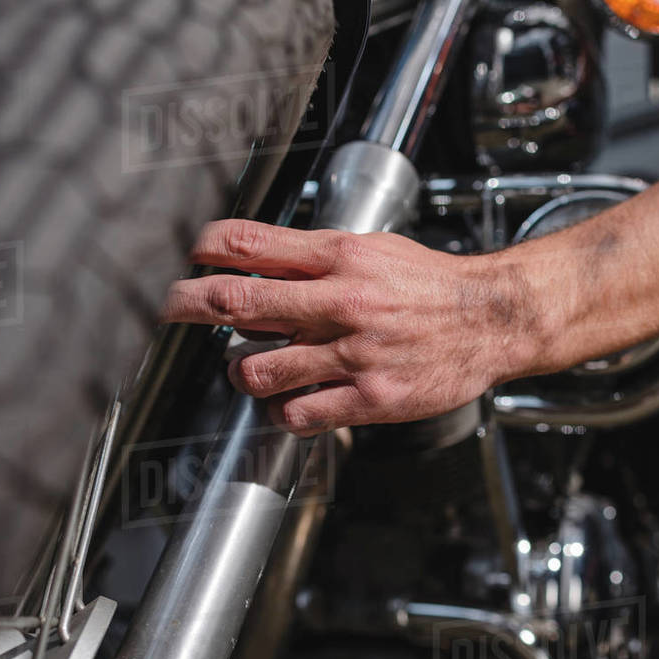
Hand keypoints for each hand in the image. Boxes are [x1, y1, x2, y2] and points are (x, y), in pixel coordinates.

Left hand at [161, 220, 548, 434]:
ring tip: (249, 370)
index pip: (251, 244)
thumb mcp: (373, 250)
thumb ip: (315, 258)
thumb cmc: (431, 285)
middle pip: (238, 302)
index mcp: (341, 258)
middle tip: (166, 310)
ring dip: (241, 372)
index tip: (181, 259)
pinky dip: (284, 411)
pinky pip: (301, 413)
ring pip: (260, 370)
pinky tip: (294, 402)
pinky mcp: (372, 397)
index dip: (201, 250)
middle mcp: (343, 302)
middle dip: (186, 305)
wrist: (492, 319)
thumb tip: (254, 263)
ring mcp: (356, 353)